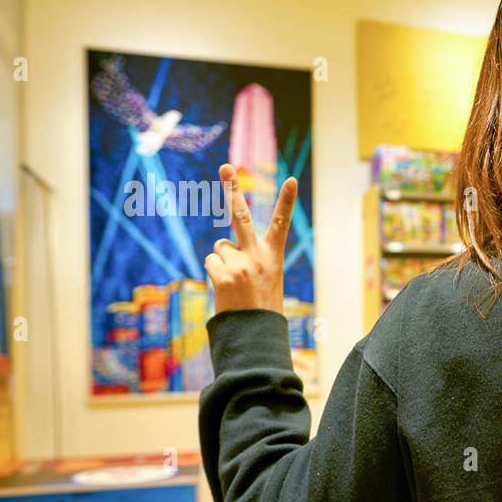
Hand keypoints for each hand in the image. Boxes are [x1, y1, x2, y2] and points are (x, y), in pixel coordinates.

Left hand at [205, 164, 297, 313]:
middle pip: (240, 215)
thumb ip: (249, 258)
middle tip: (225, 167)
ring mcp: (240, 264)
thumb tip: (221, 246)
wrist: (255, 334)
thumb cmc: (262, 307)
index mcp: (272, 256)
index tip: (291, 180)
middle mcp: (257, 255)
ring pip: (219, 247)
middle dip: (231, 188)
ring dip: (222, 261)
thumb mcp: (266, 279)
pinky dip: (215, 273)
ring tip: (235, 282)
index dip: (286, 201)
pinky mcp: (223, 275)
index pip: (281, 223)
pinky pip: (211, 262)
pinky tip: (226, 288)